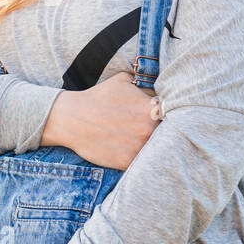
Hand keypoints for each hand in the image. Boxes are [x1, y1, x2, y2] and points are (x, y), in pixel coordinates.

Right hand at [42, 72, 160, 169]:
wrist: (71, 118)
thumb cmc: (97, 98)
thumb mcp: (122, 80)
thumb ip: (143, 84)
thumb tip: (155, 88)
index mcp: (151, 109)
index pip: (171, 115)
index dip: (165, 118)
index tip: (157, 119)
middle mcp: (148, 129)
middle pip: (165, 135)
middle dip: (158, 133)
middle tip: (144, 131)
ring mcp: (138, 147)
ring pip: (154, 151)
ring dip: (149, 148)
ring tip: (134, 142)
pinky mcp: (127, 162)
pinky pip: (140, 163)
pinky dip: (136, 159)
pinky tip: (125, 151)